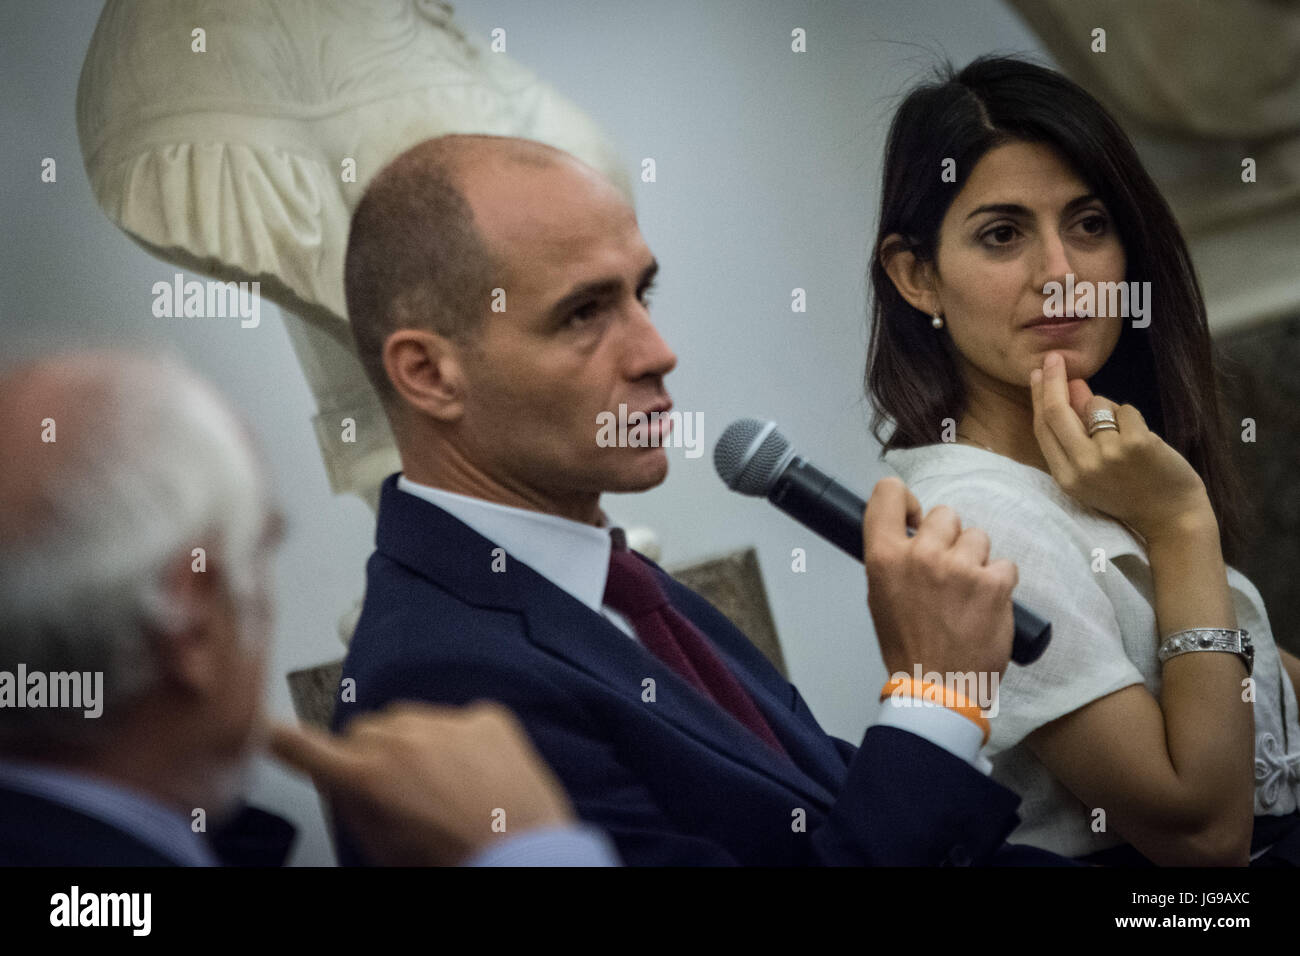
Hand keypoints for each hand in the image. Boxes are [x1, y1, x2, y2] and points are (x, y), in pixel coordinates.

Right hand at [269, 701, 574, 865]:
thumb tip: (338, 780)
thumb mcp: (381, 847)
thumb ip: (351, 805)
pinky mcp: (486, 717)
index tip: (269, 729)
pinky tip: (477, 774)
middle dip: (369, 753)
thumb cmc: (454, 860)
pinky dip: (463, 740)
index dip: (282, 739)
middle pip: (363, 730)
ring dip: (416, 742)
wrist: (524, 857)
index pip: (304, 746)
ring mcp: (447, 722)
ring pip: (412, 720)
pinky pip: (460, 720)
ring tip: (444, 785)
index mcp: (365, 775)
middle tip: (395, 787)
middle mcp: (401, 738)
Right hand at [863, 476, 1017, 680]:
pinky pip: (1005, 564)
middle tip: (947, 572)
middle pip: (946, 514)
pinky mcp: (993, 583)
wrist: (937, 687)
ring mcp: (960, 567)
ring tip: (967, 593)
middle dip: (950, 538)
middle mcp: (921, 555)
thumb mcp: (879, 596)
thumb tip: (912, 534)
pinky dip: (999, 583)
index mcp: (885, 557)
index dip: (905, 499)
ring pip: (978, 537)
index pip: (888, 494)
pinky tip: (986, 605)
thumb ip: (893, 559)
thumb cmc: (907, 645)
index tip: (915, 517)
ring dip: (976, 560)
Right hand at [1029, 351, 1211, 541]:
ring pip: (1097, 406)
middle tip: (1054, 358)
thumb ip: (1077, 434)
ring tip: (1125, 435)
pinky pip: (1125, 410)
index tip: (1037, 373)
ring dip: (1110, 409)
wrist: (1171, 517)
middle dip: (1053, 380)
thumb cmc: (1131, 491)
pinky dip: (1133, 418)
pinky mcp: (1135, 444)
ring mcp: (1108, 455)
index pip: (1044, 427)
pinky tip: (1143, 440)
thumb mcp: (1093, 470)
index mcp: (1066, 477)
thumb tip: (1071, 387)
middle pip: (1057, 412)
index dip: (1039, 396)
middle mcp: (1082, 466)